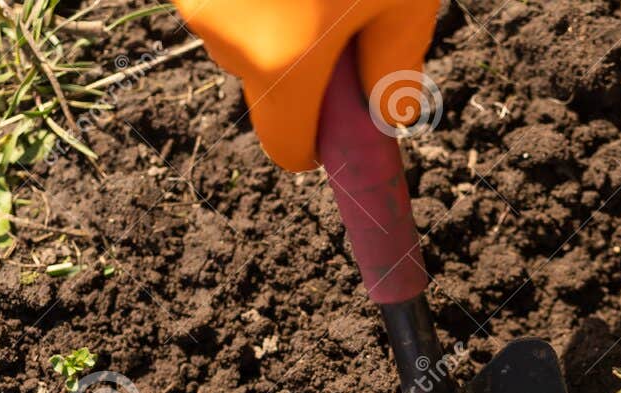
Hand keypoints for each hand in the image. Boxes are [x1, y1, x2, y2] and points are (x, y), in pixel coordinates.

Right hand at [172, 0, 438, 171]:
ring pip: (241, 36)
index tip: (344, 115)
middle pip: (266, 86)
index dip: (320, 143)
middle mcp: (223, 36)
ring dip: (276, 19)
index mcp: (280, 62)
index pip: (288, 149)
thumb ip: (397, 65)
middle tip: (343, 11)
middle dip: (303, 64)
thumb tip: (386, 118)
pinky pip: (225, 0)